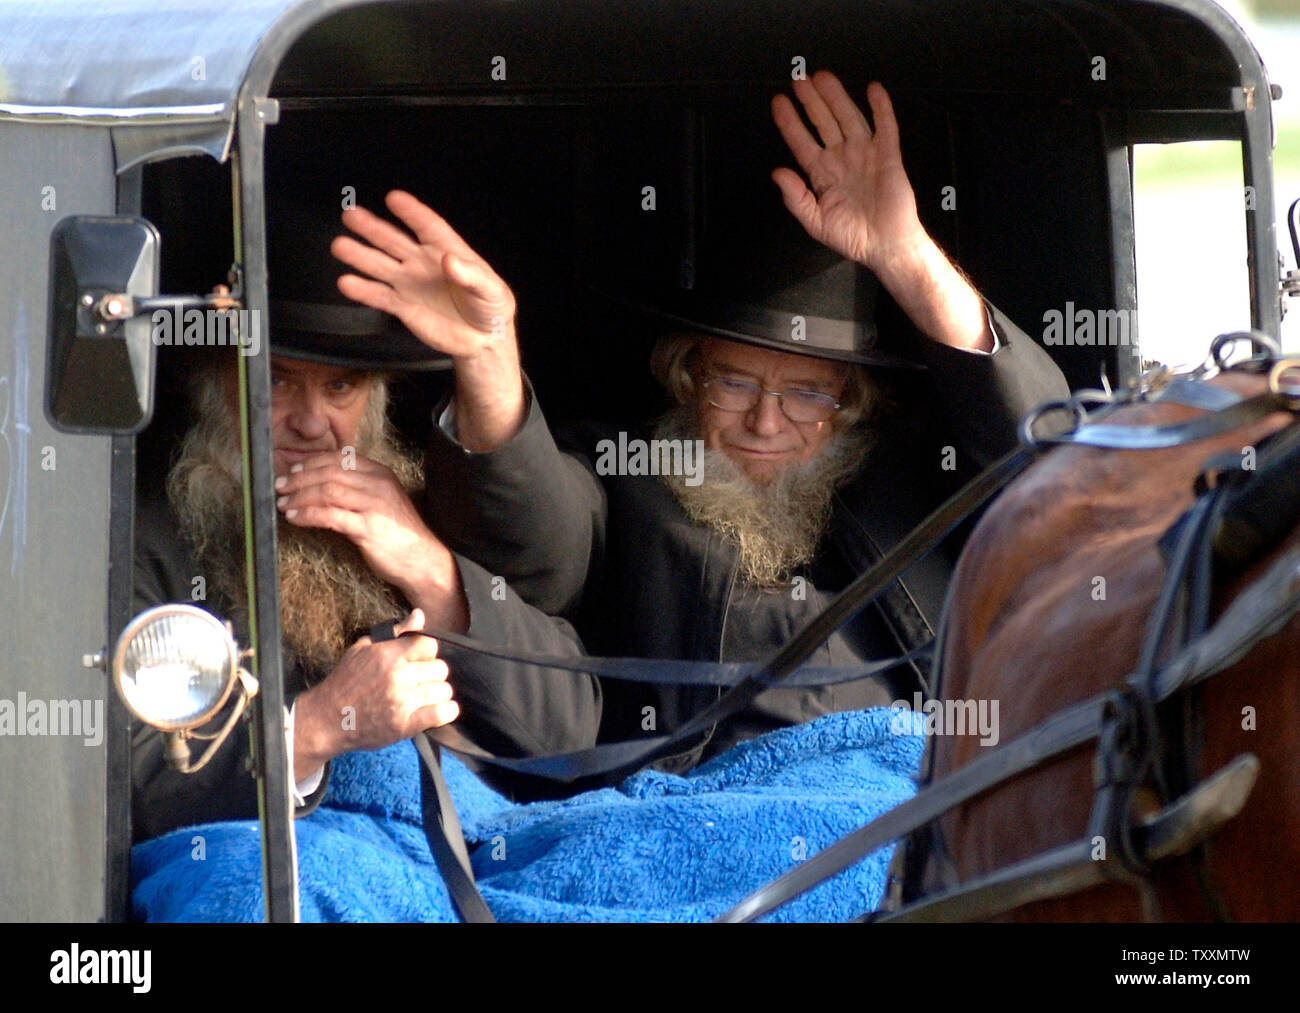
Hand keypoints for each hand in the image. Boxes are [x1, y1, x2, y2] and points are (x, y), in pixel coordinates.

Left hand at [274, 450, 467, 628]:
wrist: (423, 560)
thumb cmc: (399, 534)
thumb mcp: (381, 501)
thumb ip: (356, 489)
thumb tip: (319, 485)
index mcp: (381, 474)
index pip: (339, 458)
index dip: (311, 462)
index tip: (293, 470)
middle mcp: (378, 484)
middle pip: (329, 472)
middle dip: (299, 478)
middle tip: (280, 486)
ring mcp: (374, 505)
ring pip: (327, 491)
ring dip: (299, 497)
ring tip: (282, 504)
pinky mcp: (368, 528)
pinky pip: (329, 516)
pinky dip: (307, 515)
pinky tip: (294, 519)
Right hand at [292, 609, 457, 779]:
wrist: (325, 720)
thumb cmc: (343, 683)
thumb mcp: (363, 649)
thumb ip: (395, 633)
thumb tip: (419, 615)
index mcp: (387, 654)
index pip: (429, 645)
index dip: (427, 653)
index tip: (418, 662)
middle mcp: (397, 676)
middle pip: (440, 668)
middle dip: (432, 674)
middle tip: (420, 682)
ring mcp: (402, 701)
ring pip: (444, 690)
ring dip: (438, 694)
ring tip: (424, 698)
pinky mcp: (405, 725)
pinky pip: (442, 713)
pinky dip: (446, 711)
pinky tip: (437, 711)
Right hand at [332, 190, 516, 362]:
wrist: (484, 341)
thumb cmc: (491, 308)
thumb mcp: (492, 290)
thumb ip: (471, 275)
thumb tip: (450, 260)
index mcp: (447, 251)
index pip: (427, 226)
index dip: (411, 212)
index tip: (394, 198)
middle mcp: (423, 263)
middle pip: (394, 240)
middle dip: (373, 228)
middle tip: (351, 215)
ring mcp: (411, 284)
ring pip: (381, 265)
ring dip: (360, 256)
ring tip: (340, 246)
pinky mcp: (404, 306)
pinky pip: (380, 296)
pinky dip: (363, 291)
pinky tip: (347, 283)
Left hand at [772, 71, 992, 350]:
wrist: (886, 246)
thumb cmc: (852, 237)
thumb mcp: (816, 223)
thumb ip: (795, 198)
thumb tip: (777, 172)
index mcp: (822, 174)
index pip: (802, 142)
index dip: (790, 122)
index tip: (779, 102)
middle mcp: (842, 159)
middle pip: (823, 123)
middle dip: (811, 101)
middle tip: (799, 79)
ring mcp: (865, 154)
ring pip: (849, 119)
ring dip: (837, 98)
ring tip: (823, 77)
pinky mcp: (889, 156)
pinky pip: (885, 127)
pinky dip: (881, 108)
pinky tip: (873, 90)